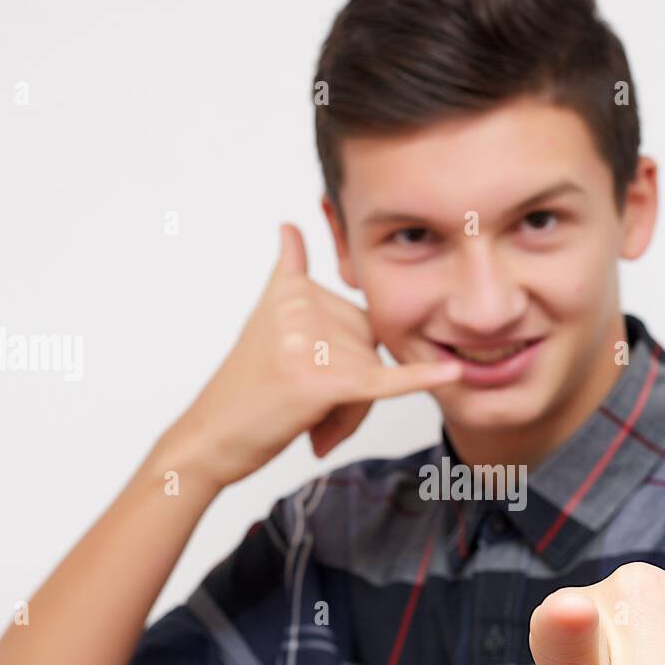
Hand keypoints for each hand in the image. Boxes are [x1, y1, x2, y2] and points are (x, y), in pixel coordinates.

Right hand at [159, 223, 462, 489]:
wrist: (211, 439)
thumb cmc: (246, 391)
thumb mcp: (266, 321)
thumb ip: (288, 273)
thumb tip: (290, 225)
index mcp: (293, 289)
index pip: (361, 319)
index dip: (350, 359)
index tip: (308, 377)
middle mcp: (301, 306)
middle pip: (370, 347)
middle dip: (353, 390)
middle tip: (307, 411)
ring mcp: (310, 341)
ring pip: (372, 376)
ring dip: (349, 413)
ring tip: (307, 422)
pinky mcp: (320, 379)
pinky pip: (382, 381)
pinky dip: (420, 379)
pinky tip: (453, 372)